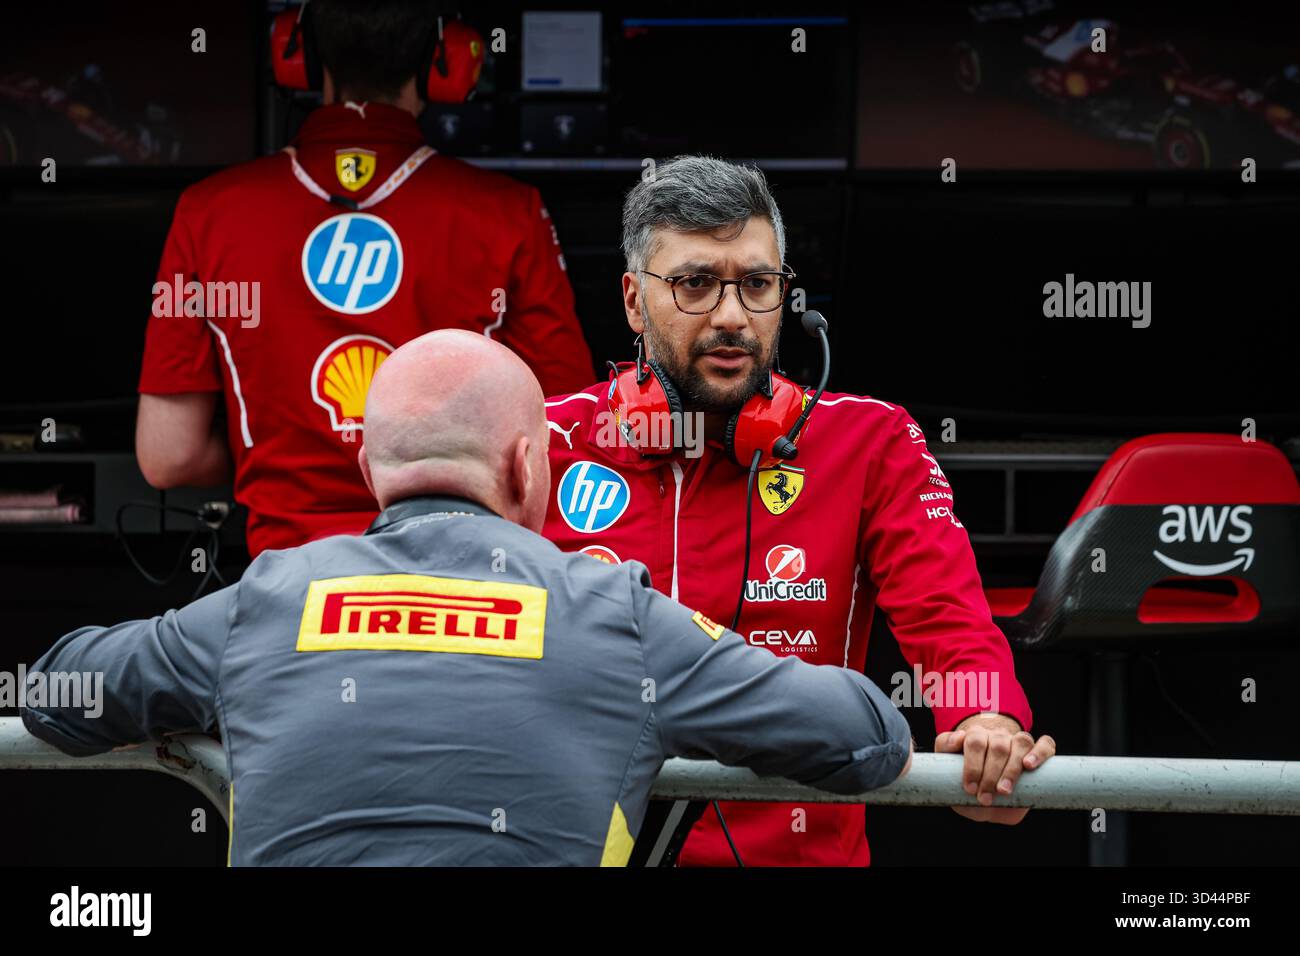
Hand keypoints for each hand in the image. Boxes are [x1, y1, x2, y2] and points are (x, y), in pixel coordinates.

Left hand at [935, 715, 1055, 824]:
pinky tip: (1030, 765)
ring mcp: (1019, 742)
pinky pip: (1046, 745)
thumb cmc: (968, 780)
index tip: (970, 788)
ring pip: (1021, 743)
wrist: (989, 797)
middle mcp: (999, 736)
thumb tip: (959, 737)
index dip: (973, 765)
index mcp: (976, 735)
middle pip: (998, 745)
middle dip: (991, 774)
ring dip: (1013, 768)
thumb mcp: (948, 767)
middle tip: (985, 798)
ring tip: (1004, 790)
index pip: (975, 741)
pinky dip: (1040, 753)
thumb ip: (945, 746)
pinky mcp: (1040, 751)